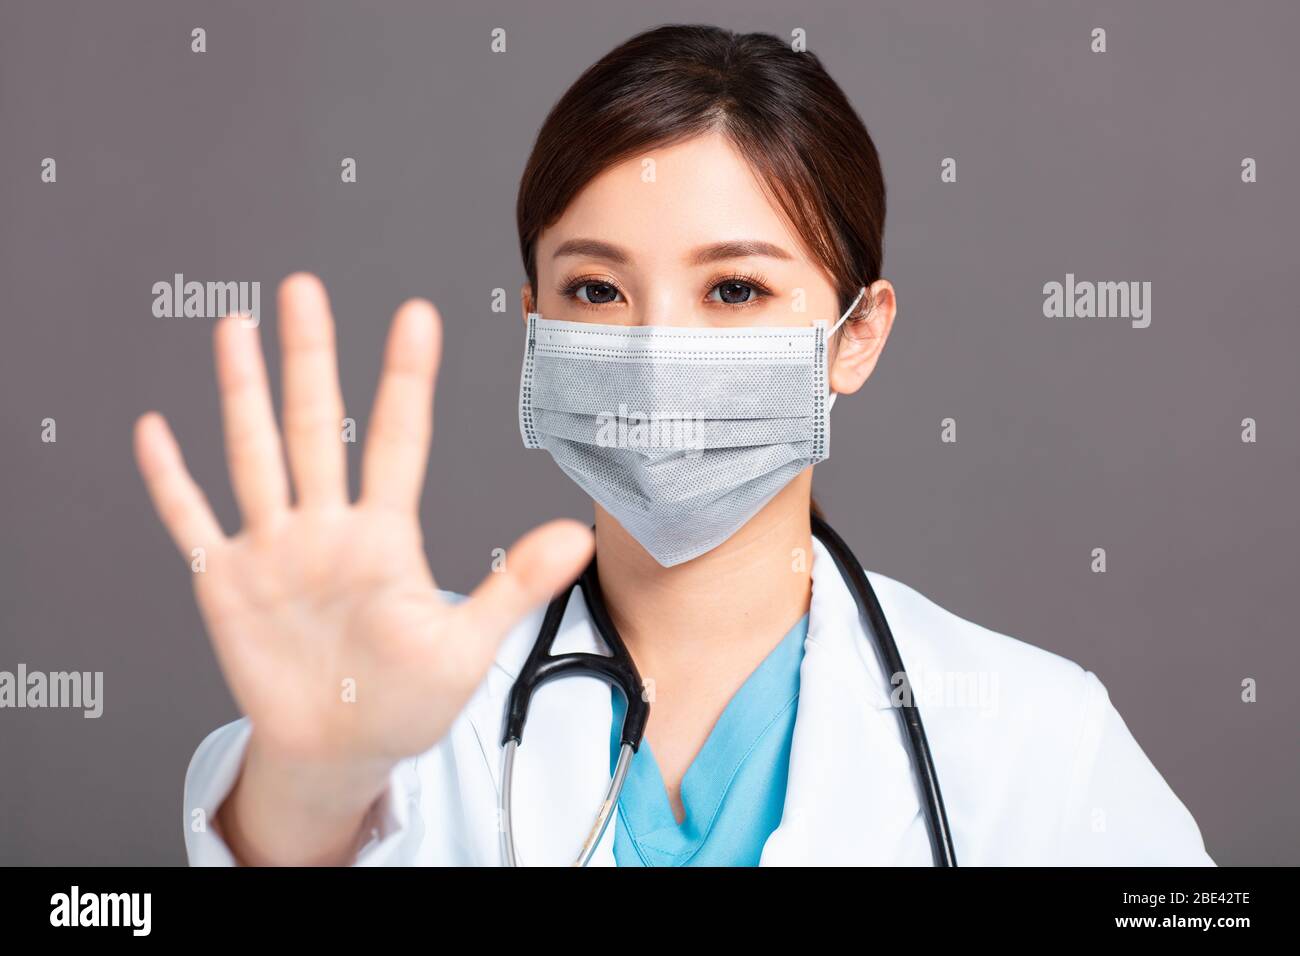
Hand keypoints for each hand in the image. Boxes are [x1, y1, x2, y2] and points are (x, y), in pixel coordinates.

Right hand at [134, 274, 591, 853]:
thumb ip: (515, 586)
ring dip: (244, 395)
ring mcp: (274, 550)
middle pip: (316, 425)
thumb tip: (578, 537)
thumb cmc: (406, 701)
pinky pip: (193, 523)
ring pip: (255, 456)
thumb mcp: (468, 646)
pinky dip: (171, 481)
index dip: (406, 379)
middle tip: (305, 289)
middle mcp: (327, 527)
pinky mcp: (227, 584)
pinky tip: (155, 430)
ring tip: (237, 329)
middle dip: (310, 358)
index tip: (416, 316)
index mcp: (386, 536)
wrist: (341, 752)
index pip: (398, 440)